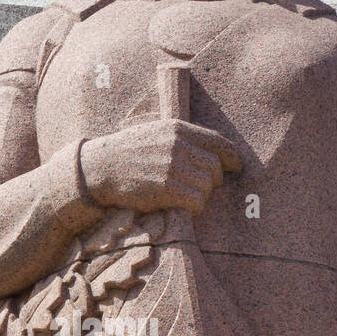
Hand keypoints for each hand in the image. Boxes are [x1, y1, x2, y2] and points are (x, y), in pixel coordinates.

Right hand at [80, 118, 240, 215]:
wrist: (99, 167)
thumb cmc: (126, 152)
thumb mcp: (154, 133)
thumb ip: (180, 138)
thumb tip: (209, 151)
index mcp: (177, 128)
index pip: (218, 142)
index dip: (232, 156)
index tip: (237, 165)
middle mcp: (178, 145)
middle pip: (215, 167)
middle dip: (213, 180)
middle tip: (202, 187)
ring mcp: (173, 167)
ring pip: (207, 185)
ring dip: (201, 195)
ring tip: (186, 196)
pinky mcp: (167, 189)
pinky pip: (197, 201)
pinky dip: (195, 207)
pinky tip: (183, 206)